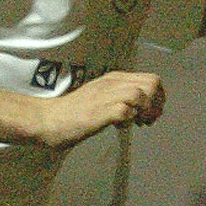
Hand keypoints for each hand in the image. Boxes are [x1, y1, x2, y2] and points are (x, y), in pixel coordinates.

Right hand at [32, 70, 164, 150]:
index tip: (151, 113)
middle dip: (157, 104)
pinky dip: (130, 120)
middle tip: (148, 120)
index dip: (158, 97)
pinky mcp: (100, 111)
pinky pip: (127, 110)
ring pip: (142, 94)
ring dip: (146, 111)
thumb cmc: (72, 113)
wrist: (47, 119)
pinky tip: (121, 127)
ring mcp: (105, 96)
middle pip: (152, 84)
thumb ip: (119, 98)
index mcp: (114, 78)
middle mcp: (112, 83)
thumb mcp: (100, 97)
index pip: (151, 79)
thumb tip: (139, 109)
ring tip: (139, 124)